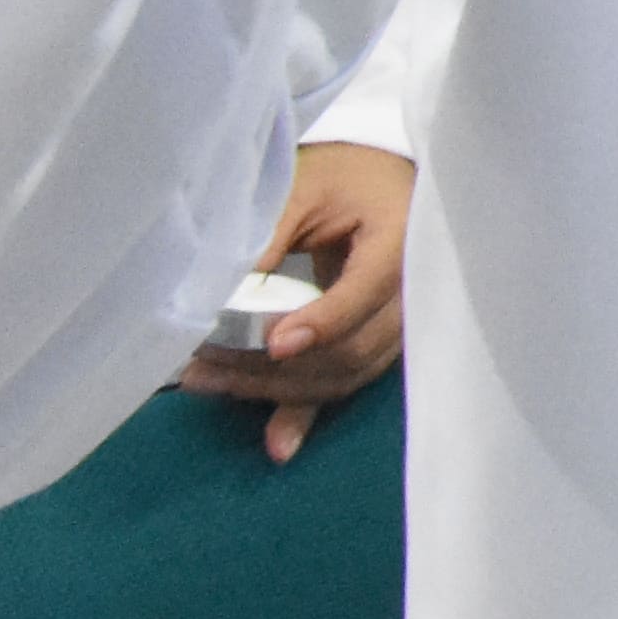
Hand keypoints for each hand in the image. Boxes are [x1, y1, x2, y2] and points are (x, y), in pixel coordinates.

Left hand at [176, 140, 410, 459]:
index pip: (369, 291)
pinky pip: (344, 384)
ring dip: (275, 389)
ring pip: (344, 374)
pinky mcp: (377, 340)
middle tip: (207, 360)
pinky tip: (277, 446)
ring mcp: (398, 320)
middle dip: (277, 365)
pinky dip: (306, 414)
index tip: (273, 344)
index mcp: (402, 234)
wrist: (379, 174)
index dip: (323, 322)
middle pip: (352, 347)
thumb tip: (224, 296)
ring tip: (206, 380)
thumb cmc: (342, 172)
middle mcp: (411, 286)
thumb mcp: (302, 185)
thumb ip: (269, 233)